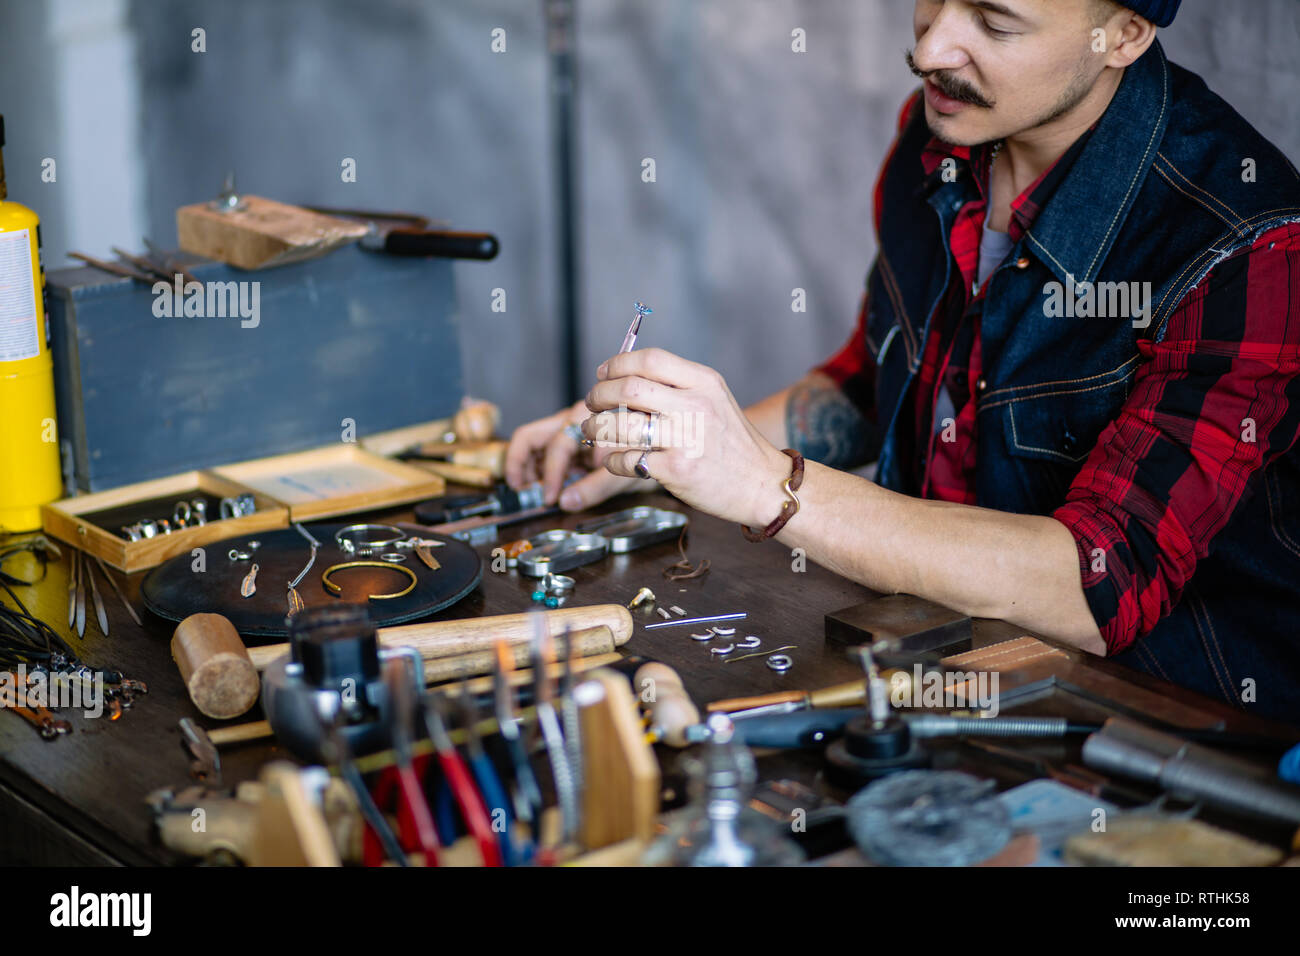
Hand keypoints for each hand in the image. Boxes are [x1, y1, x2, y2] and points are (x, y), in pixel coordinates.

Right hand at [503, 399, 646, 509]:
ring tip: (529, 489)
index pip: (557, 446)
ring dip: (527, 465)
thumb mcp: (626, 474)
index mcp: (588, 420)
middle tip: (520, 490)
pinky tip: (545, 483)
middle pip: (531, 436)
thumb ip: (596, 487)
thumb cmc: (648, 454)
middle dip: (520, 463)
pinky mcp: (569, 438)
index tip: (551, 498)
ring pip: (534, 440)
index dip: (551, 475)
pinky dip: (539, 466)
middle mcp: (574, 418)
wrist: (663, 446)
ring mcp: (569, 427)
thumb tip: (566, 503)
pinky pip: (544, 448)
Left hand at [582, 348, 791, 526]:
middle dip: (599, 394)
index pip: (650, 360)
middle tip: (592, 403)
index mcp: (704, 382)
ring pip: (621, 425)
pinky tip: (616, 460)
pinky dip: (613, 460)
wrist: (763, 483)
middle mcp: (695, 406)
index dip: (618, 364)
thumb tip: (624, 379)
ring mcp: (685, 439)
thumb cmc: (733, 444)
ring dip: (596, 427)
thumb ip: (677, 386)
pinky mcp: (676, 470)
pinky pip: (627, 460)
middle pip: (629, 388)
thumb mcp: (714, 400)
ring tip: (593, 430)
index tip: (603, 373)